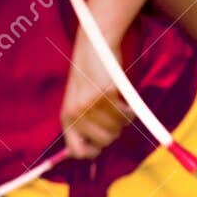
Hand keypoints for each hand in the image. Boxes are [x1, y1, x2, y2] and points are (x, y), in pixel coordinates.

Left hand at [60, 35, 133, 158]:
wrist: (95, 44)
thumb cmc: (91, 75)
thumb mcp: (81, 100)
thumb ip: (84, 123)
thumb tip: (94, 151)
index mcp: (67, 117)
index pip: (77, 151)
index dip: (93, 152)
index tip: (102, 145)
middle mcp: (76, 113)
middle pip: (105, 142)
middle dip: (114, 131)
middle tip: (114, 116)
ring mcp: (90, 105)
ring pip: (117, 128)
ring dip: (123, 118)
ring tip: (118, 103)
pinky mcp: (105, 95)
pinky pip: (126, 115)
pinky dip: (130, 109)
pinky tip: (123, 98)